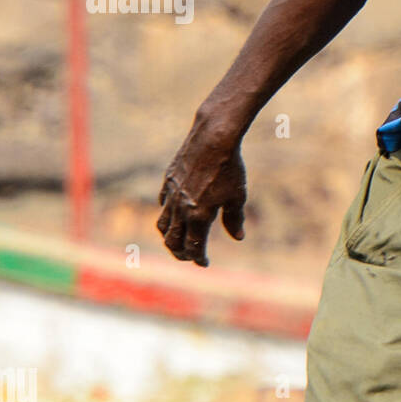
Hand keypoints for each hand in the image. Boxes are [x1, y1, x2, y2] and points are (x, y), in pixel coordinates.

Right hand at [157, 126, 246, 266]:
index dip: (198, 258)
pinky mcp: (168, 181)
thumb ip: (234, 219)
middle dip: (180, 253)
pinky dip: (166, 214)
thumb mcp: (237, 196)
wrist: (213, 139)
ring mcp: (171, 195)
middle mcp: (180, 209)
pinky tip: (175, 214)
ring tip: (178, 241)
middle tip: (188, 257)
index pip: (194, 247)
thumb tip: (238, 237)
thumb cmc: (229, 168)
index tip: (204, 263)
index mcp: (198, 216)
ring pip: (162, 225)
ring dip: (169, 237)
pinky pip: (163, 204)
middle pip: (172, 241)